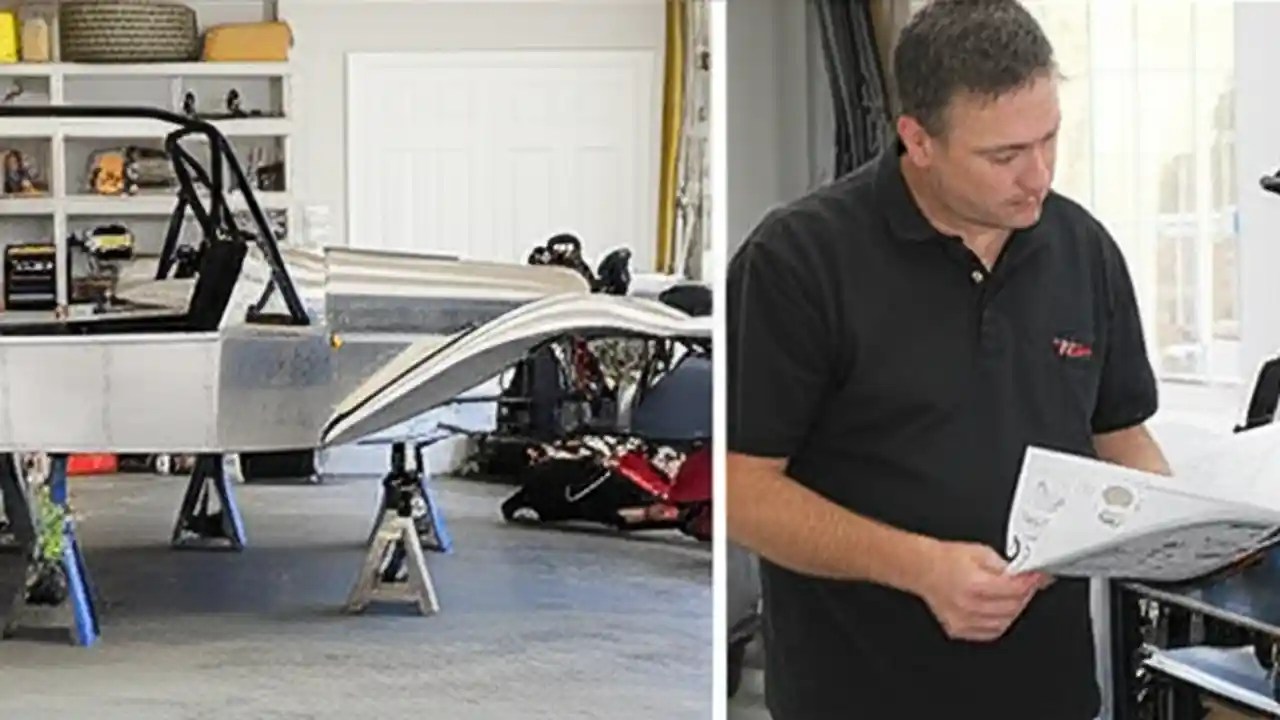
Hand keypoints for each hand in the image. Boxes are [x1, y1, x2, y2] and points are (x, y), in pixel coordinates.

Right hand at [912, 540, 1047, 641]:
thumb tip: (1025, 574)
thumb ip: (1004, 565)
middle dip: (1024, 595)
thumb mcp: (980, 551)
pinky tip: (998, 610)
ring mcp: (963, 620)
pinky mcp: (959, 629)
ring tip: (1012, 596)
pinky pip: (990, 632)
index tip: (1036, 577)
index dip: (1030, 582)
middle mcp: (968, 605)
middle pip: (1012, 607)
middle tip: (1027, 585)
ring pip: (1004, 622)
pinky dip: (999, 622)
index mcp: (974, 584)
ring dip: (1013, 609)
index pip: (1015, 590)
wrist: (922, 568)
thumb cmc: (946, 559)